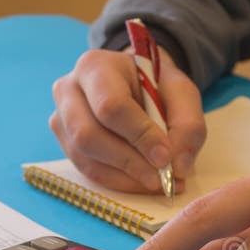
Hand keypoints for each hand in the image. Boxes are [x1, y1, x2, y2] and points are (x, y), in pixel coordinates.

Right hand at [49, 47, 205, 192]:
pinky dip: (118, 182)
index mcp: (96, 66)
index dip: (138, 135)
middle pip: (88, 135)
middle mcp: (69, 90)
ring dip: (125, 177)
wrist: (135, 86)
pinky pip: (87, 171)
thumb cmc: (156, 86)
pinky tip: (141, 182)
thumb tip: (178, 166)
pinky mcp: (65, 143)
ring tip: (157, 182)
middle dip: (129, 162)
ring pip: (85, 158)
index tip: (165, 156)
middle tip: (161, 178)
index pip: (110, 105)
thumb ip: (188, 126)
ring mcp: (61, 118)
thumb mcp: (182, 94)